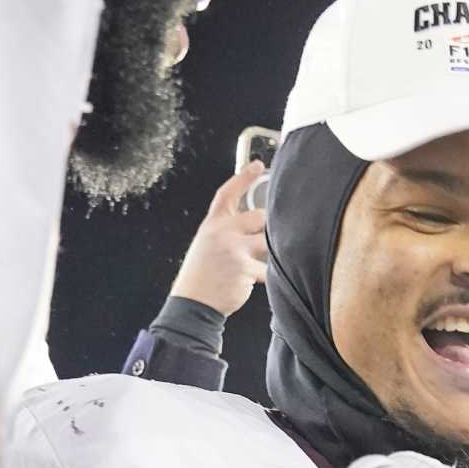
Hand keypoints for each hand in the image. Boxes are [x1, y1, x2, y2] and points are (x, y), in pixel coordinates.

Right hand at [169, 163, 269, 315]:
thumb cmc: (203, 275)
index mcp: (212, 224)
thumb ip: (228, 231)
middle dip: (270, 228)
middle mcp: (222, 232)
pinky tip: (271, 281)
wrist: (193, 302)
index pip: (228, 193)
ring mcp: (233, 249)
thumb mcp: (208, 244)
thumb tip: (259, 226)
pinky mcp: (244, 268)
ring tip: (274, 260)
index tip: (258, 165)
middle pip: (259, 216)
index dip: (244, 177)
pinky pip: (270, 268)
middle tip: (271, 241)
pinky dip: (273, 276)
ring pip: (269, 241)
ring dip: (275, 251)